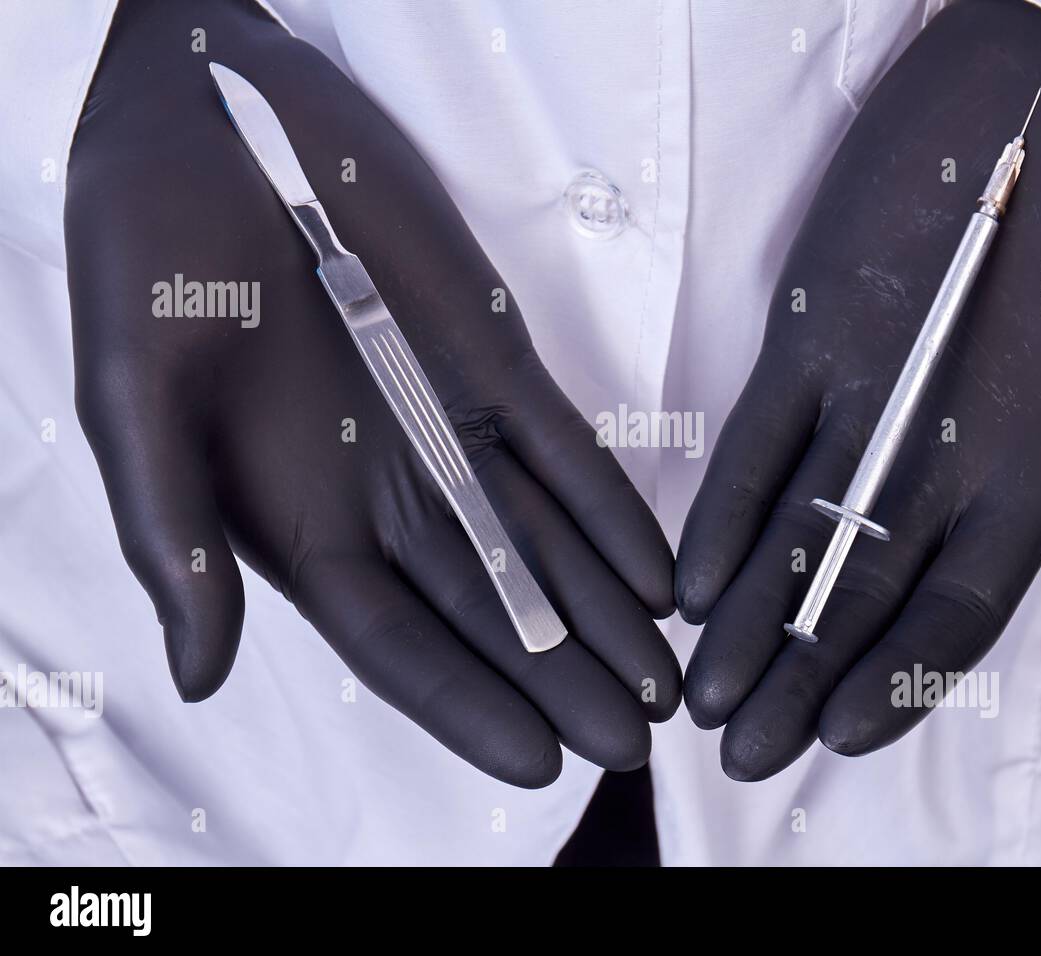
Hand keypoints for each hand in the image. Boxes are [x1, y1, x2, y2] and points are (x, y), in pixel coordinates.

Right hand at [66, 0, 678, 787]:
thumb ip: (173, 536)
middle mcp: (384, 496)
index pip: (398, 645)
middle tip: (639, 741)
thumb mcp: (136, 398)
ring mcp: (447, 431)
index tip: (544, 763)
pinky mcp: (491, 363)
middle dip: (564, 678)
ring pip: (542, 543)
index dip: (468, 707)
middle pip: (490, 612)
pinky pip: (564, 449)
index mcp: (300, 525)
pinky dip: (611, 508)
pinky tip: (660, 567)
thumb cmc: (148, 261)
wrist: (209, 124)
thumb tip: (199, 678)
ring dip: (606, 610)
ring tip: (666, 676)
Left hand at [675, 0, 1040, 779]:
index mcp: (1029, 478)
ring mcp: (867, 403)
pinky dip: (728, 508)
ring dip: (750, 615)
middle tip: (744, 752)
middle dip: (801, 675)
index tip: (841, 736)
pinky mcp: (812, 339)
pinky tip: (696, 579)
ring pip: (797, 533)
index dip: (900, 675)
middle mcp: (937, 461)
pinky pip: (758, 440)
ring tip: (706, 692)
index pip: (956, 608)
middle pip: (859, 594)